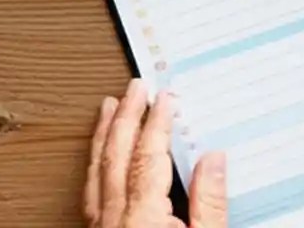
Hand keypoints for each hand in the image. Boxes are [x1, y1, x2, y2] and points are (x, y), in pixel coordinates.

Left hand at [84, 79, 226, 226]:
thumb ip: (210, 204)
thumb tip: (214, 162)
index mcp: (143, 217)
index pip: (149, 156)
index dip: (157, 122)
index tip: (164, 98)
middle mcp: (114, 217)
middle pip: (117, 155)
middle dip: (126, 116)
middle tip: (135, 89)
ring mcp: (100, 226)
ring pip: (96, 169)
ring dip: (104, 134)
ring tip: (109, 109)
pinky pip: (89, 188)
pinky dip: (95, 162)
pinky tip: (100, 155)